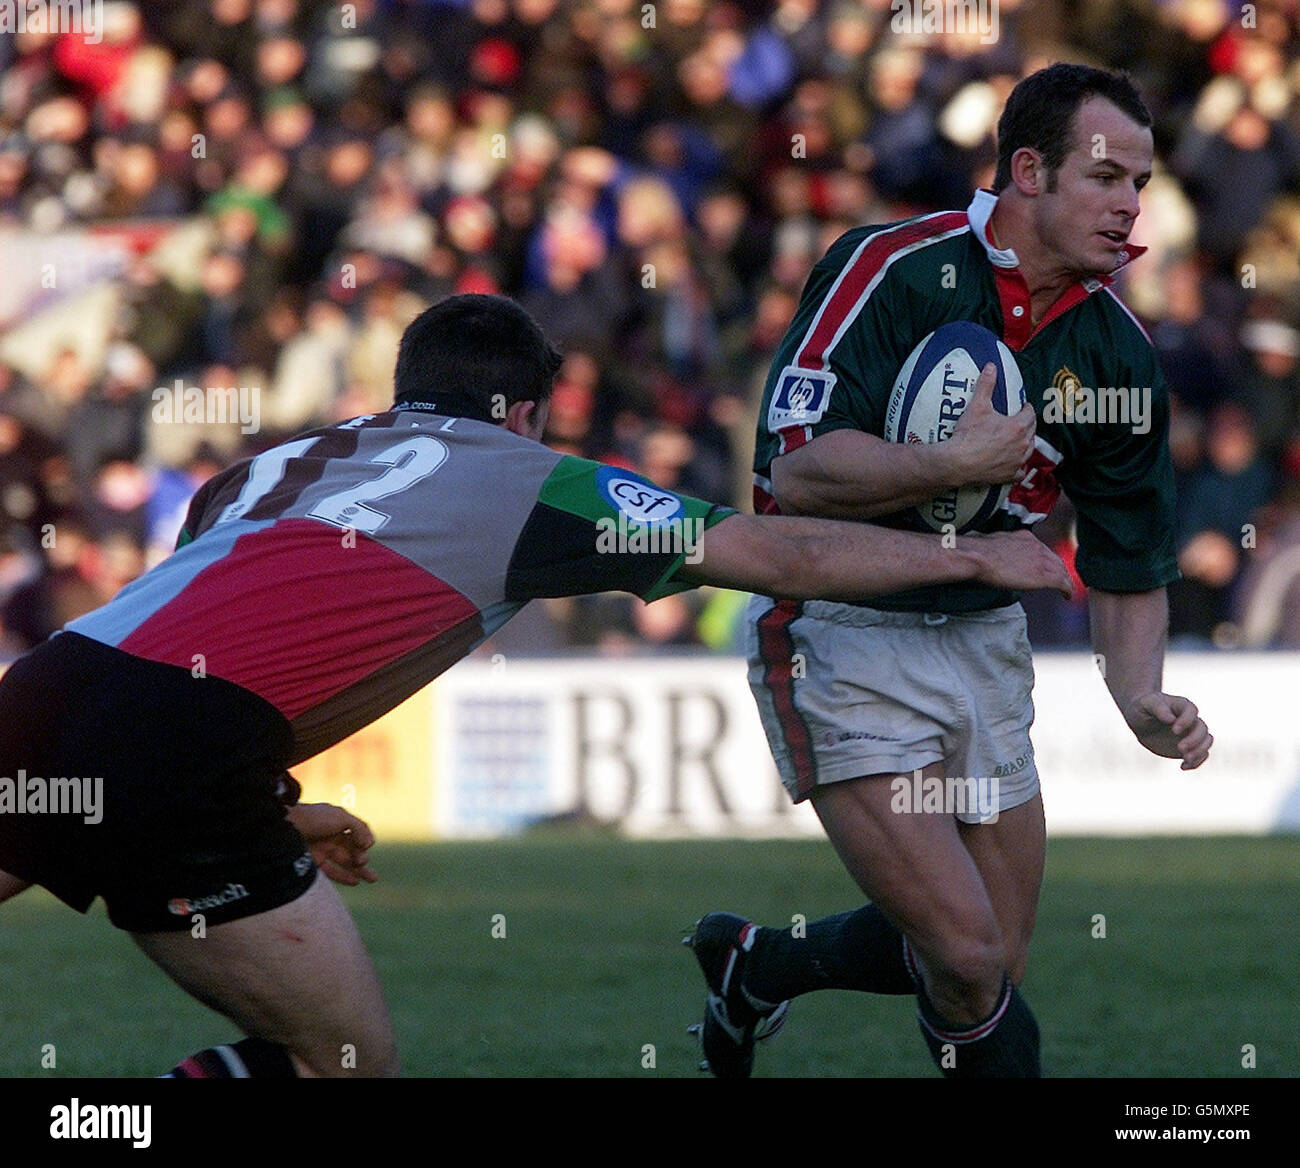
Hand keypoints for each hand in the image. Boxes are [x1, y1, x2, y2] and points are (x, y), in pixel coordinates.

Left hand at [286, 803, 377, 885]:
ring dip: (359, 870)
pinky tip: (355, 881)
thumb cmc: (314, 818)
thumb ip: (359, 828)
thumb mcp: (341, 817)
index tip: (365, 846)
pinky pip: (331, 872)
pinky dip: (344, 877)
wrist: (286, 826)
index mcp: (337, 823)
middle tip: (363, 862)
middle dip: (363, 857)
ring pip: (345, 862)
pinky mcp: (313, 863)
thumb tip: (369, 844)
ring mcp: (322, 850)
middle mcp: (330, 837)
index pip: (357, 834)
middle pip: (352, 849)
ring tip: (372, 879)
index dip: (364, 841)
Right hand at [947, 363, 1035, 486]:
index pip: (1029, 413)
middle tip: (1019, 421)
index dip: (1026, 408)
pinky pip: (1020, 471)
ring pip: (1029, 450)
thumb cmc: (968, 435)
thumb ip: (986, 385)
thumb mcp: (977, 406)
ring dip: (1026, 443)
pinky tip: (1014, 464)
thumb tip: (990, 367)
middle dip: (1027, 424)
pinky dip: (1019, 467)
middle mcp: (1022, 444)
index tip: (1021, 407)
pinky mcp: (1009, 475)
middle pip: (1032, 431)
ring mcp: (1017, 461)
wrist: (957, 462)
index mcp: (1018, 426)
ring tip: (1019, 439)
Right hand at [965, 529, 1072, 596]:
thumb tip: (999, 555)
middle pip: (1056, 560)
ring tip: (1066, 590)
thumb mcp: (994, 543)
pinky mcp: (1044, 576)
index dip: (1047, 560)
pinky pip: (1063, 583)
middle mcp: (1037, 547)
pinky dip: (1067, 590)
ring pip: (1062, 571)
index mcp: (1026, 537)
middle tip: (1061, 580)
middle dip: (1060, 570)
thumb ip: (1003, 548)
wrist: (980, 557)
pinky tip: (1066, 596)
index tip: (1045, 566)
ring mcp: (1042, 561)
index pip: (1043, 549)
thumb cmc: (980, 552)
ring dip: (1065, 581)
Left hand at [1123, 692, 1212, 769]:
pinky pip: (1201, 755)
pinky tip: (1182, 767)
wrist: (1140, 720)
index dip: (1186, 721)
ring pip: (1207, 741)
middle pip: (1202, 729)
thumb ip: (1158, 708)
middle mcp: (1190, 720)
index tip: (1174, 730)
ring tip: (1186, 758)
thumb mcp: (1146, 704)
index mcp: (1181, 706)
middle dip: (1194, 740)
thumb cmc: (1142, 708)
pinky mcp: (1190, 747)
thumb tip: (1170, 718)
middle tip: (1180, 748)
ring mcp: (1191, 733)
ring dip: (1199, 751)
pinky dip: (1196, 762)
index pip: (1191, 711)